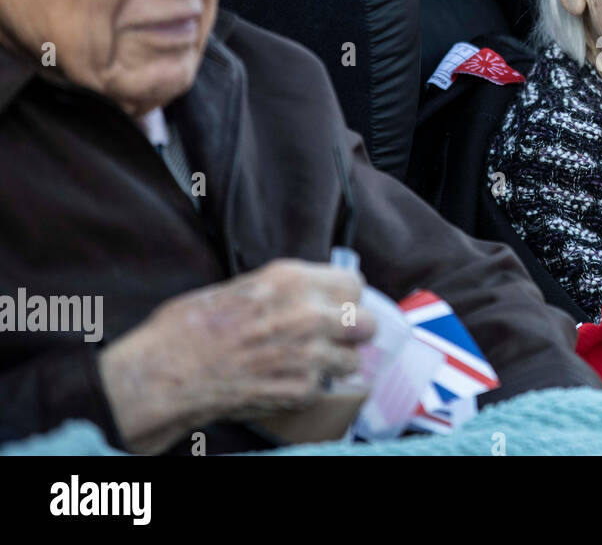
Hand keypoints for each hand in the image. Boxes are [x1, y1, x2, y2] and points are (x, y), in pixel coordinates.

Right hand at [98, 258, 375, 452]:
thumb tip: (311, 295)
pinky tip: (281, 381)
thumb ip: (286, 290)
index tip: (335, 307)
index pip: (355, 284)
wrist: (165, 375)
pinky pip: (323, 388)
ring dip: (334, 363)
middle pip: (367, 323)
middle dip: (351, 332)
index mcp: (293, 280)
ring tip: (304, 364)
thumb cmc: (189, 328)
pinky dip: (307, 388)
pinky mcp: (301, 391)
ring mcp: (309, 355)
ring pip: (353, 360)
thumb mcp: (243, 286)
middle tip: (331, 338)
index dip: (345, 298)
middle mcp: (309, 315)